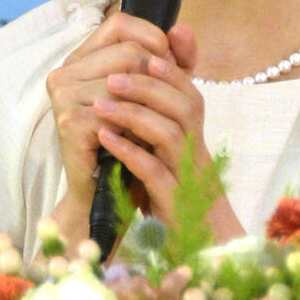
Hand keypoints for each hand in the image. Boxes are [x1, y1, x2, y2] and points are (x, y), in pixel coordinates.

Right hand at [45, 10, 179, 214]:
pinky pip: (116, 111)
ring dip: (147, 104)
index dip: (152, 37)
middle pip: (127, 52)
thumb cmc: (132, 137)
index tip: (169, 62)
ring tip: (150, 123)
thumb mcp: (160, 92)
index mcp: (83, 57)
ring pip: (125, 81)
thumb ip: (176, 59)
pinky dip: (134, 127)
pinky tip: (135, 140)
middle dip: (157, 75)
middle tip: (166, 99)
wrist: (109, 191)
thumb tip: (183, 29)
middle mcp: (66, 71)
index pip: (120, 23)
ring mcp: (64, 96)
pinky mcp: (69, 121)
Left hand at [93, 22, 244, 241]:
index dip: (170, 71)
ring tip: (102, 106)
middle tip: (113, 77)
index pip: (189, 92)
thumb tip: (142, 79)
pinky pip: (155, 172)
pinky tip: (105, 140)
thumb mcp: (168, 152)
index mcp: (195, 136)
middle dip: (147, 86)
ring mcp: (186, 177)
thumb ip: (158, 118)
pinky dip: (129, 152)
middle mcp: (196, 151)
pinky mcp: (173, 203)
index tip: (143, 54)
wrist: (197, 245)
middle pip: (183, 106)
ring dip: (134, 115)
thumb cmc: (175, 192)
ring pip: (170, 135)